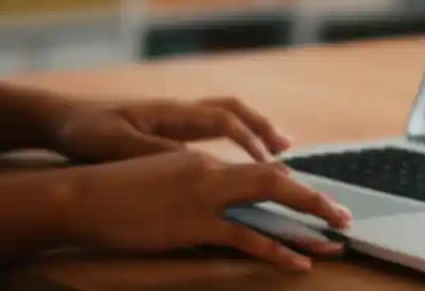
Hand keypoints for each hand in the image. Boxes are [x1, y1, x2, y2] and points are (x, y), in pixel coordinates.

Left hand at [48, 96, 293, 163]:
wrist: (57, 118)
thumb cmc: (83, 133)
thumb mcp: (114, 146)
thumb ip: (152, 153)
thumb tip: (192, 161)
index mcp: (170, 113)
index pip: (223, 122)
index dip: (250, 142)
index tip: (269, 163)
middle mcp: (177, 110)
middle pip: (232, 111)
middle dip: (262, 128)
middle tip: (288, 149)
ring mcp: (171, 117)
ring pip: (223, 116)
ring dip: (251, 130)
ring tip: (275, 149)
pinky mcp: (163, 127)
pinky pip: (208, 127)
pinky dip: (232, 137)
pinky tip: (234, 157)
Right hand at [63, 151, 352, 270]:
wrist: (81, 195)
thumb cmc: (111, 194)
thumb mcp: (158, 183)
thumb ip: (188, 189)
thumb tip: (209, 210)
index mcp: (201, 162)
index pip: (256, 173)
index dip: (290, 188)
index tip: (313, 201)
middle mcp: (210, 173)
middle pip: (276, 181)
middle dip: (314, 199)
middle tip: (343, 217)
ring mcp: (203, 198)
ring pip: (270, 203)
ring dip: (308, 221)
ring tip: (335, 238)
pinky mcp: (192, 225)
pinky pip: (246, 239)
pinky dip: (276, 250)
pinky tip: (298, 262)